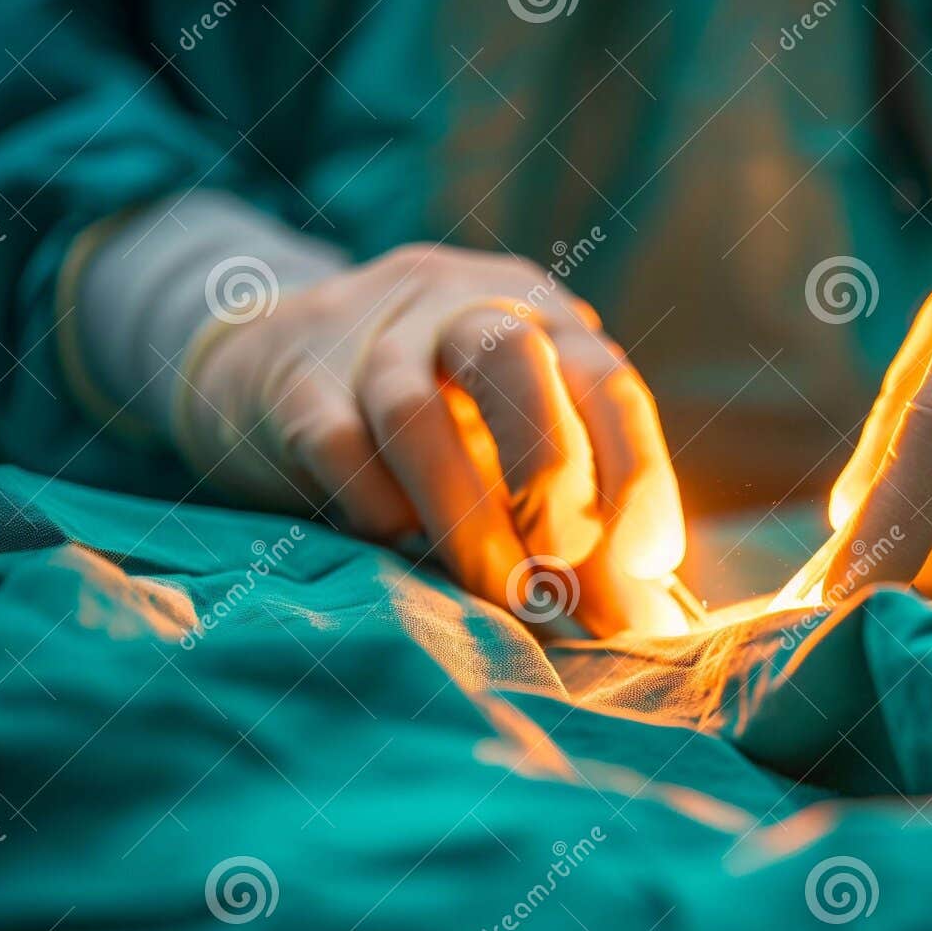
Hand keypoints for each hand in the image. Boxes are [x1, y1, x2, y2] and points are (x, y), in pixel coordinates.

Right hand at [175, 244, 687, 634]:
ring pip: (412, 412)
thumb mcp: (523, 434)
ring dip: (464, 521)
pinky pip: (335, 445)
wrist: (280, 354)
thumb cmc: (444, 417)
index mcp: (544, 320)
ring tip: (499, 598)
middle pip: (512, 360)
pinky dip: (377, 509)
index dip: (637, 481)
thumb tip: (650, 623)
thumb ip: (587, 513)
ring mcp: (370, 335)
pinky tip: (405, 552)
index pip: (607, 385)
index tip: (645, 574)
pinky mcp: (292, 380)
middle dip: (549, 478)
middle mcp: (463, 307)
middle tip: (561, 579)